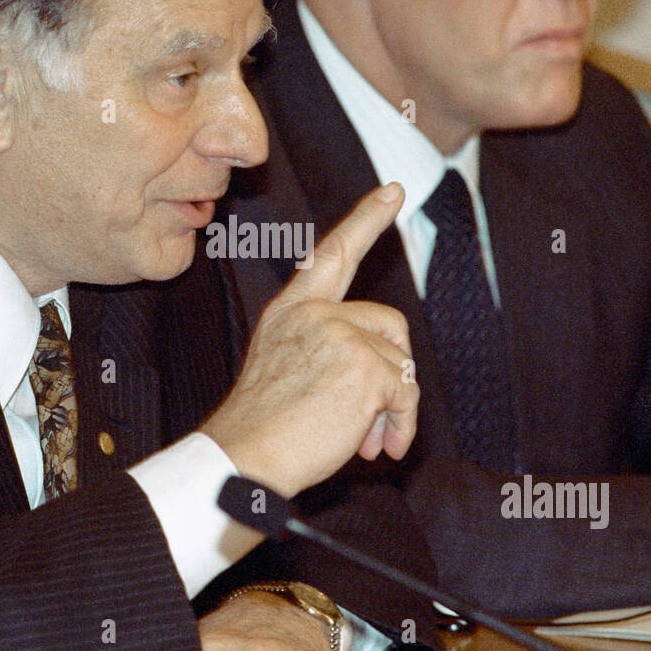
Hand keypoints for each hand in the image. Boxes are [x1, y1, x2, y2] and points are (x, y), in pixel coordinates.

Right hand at [203, 184, 416, 497]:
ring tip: (363, 440)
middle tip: (373, 419)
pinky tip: (374, 448)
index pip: (333, 255)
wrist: (245, 458)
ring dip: (393, 407)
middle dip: (393, 369)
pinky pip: (405, 393)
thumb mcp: (286, 371)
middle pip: (389, 324)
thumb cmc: (262, 431)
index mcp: (290, 312)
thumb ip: (330, 354)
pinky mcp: (365, 365)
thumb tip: (389, 381)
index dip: (366, 220)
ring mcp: (341, 334)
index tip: (393, 191)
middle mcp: (315, 313)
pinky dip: (400, 424)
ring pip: (401, 364)